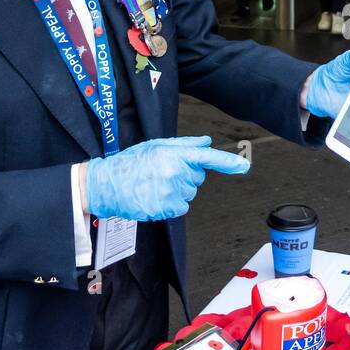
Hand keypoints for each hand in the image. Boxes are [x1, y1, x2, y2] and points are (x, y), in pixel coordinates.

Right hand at [85, 136, 249, 220]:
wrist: (106, 185)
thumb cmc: (130, 163)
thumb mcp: (156, 146)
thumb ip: (184, 145)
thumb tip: (206, 141)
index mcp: (173, 154)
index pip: (206, 157)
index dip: (227, 161)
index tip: (243, 166)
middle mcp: (174, 172)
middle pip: (198, 177)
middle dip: (185, 175)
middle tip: (162, 173)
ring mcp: (171, 192)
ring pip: (190, 193)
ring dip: (177, 190)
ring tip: (155, 184)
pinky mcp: (166, 208)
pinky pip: (182, 207)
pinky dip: (172, 204)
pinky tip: (155, 196)